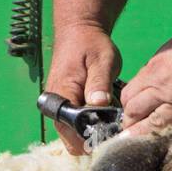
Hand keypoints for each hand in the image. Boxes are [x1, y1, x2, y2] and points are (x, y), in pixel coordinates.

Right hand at [45, 23, 121, 154]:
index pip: (70, 130)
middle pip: (70, 139)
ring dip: (92, 133)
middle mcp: (55, 105)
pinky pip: (74, 126)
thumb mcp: (102, 60)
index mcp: (62, 94)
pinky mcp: (64, 106)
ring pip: (72, 135)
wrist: (78, 31)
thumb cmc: (90, 43)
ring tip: (112, 122)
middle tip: (115, 128)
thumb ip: (100, 83)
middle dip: (93, 138)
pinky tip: (104, 117)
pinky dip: (89, 125)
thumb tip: (99, 104)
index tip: (111, 133)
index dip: (91, 137)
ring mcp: (58, 107)